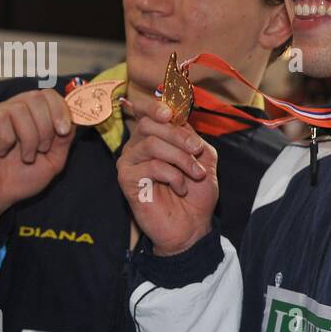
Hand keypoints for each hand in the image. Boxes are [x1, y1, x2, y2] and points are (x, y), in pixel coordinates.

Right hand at [0, 89, 74, 240]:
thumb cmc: (19, 180)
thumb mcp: (52, 161)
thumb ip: (64, 139)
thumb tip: (74, 119)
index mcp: (30, 117)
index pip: (48, 95)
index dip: (60, 109)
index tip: (64, 130)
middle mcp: (11, 111)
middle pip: (36, 98)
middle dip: (46, 126)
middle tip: (42, 149)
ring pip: (20, 109)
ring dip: (29, 137)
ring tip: (25, 157)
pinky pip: (0, 118)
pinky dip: (8, 139)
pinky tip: (1, 152)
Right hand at [117, 92, 216, 255]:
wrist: (193, 226)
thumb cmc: (197, 194)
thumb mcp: (204, 159)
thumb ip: (193, 136)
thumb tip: (179, 118)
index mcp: (155, 137)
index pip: (146, 111)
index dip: (156, 105)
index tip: (173, 112)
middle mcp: (138, 145)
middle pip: (150, 123)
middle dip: (178, 135)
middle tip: (196, 151)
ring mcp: (130, 162)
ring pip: (151, 143)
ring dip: (180, 157)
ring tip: (195, 174)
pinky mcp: (126, 179)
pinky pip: (150, 166)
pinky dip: (173, 175)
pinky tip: (180, 188)